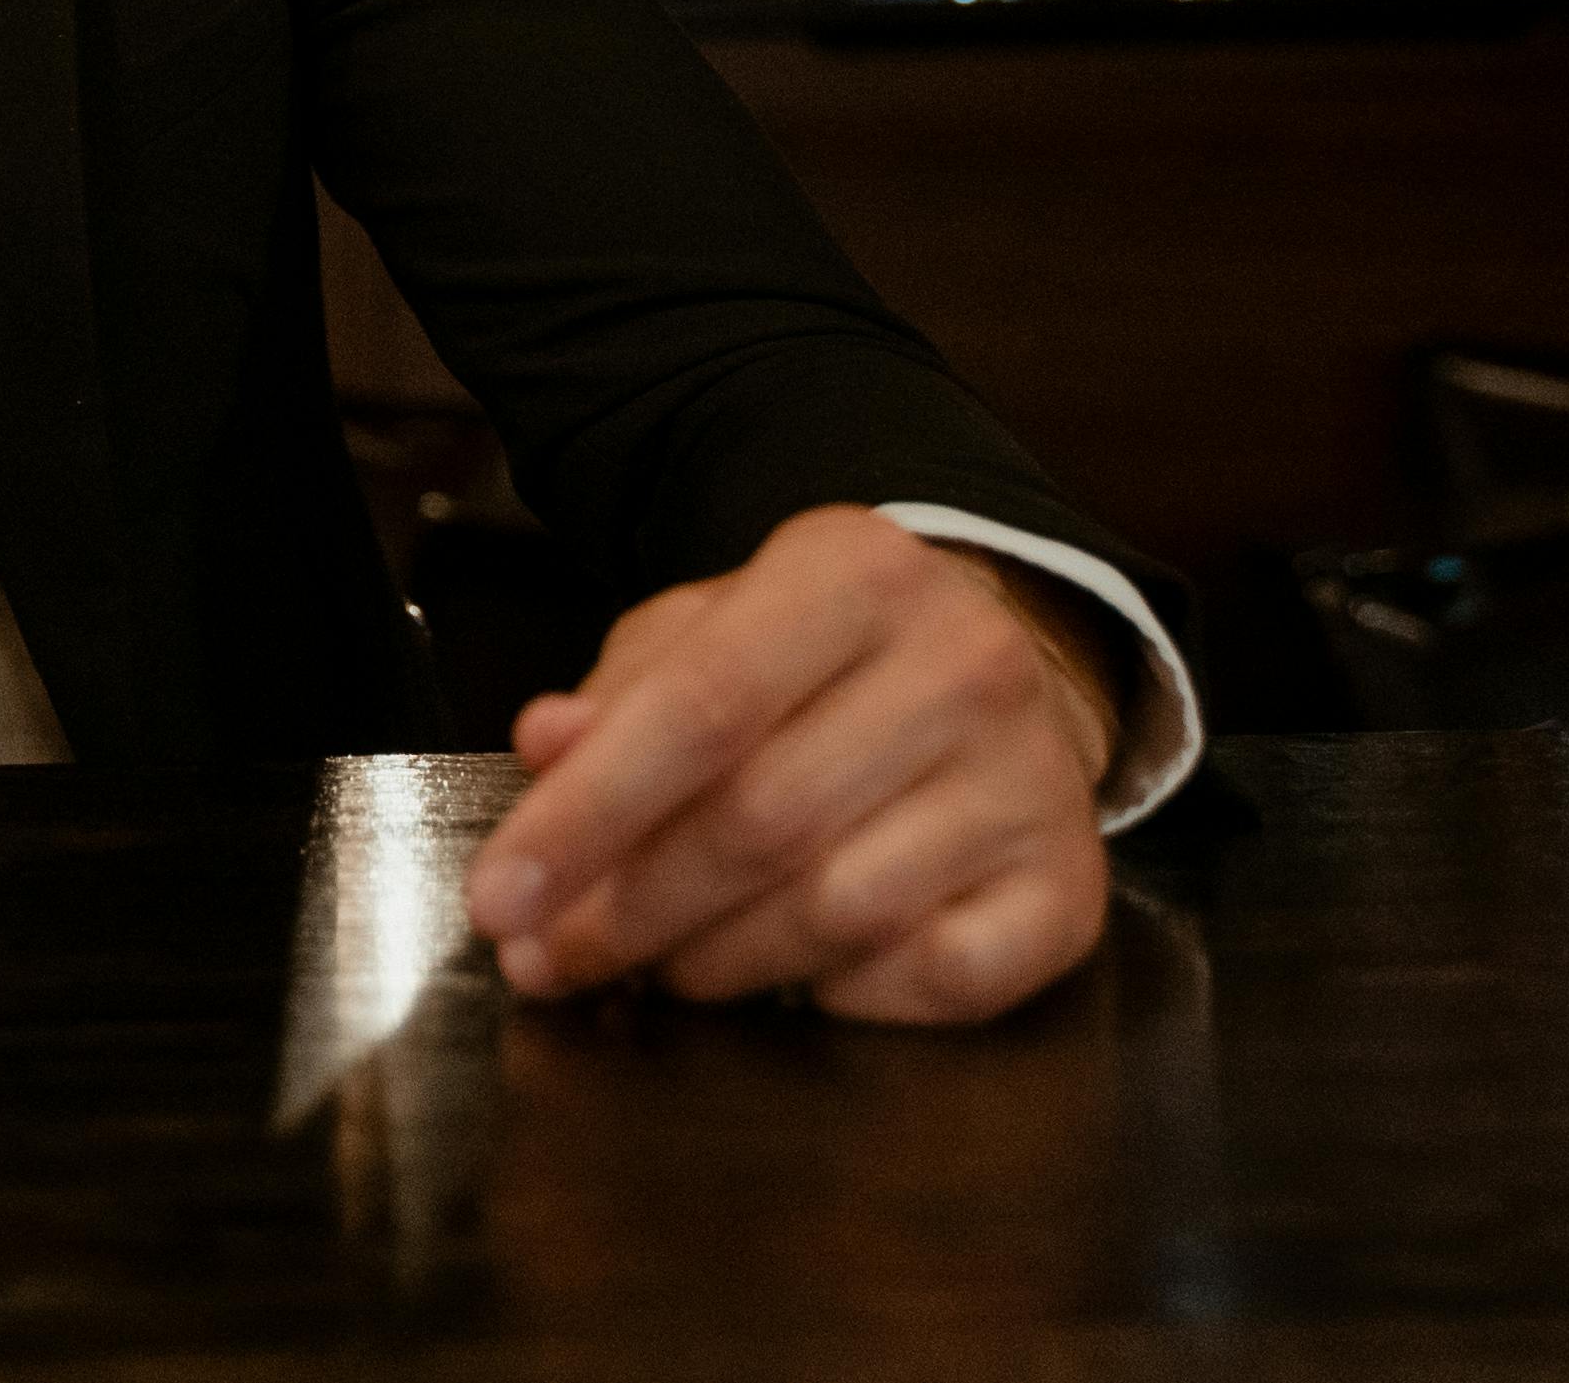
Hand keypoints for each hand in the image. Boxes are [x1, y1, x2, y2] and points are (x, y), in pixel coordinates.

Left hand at [462, 507, 1118, 1025]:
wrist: (1001, 671)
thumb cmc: (819, 665)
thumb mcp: (710, 632)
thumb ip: (623, 690)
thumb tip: (544, 748)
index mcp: (858, 570)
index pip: (703, 707)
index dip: (586, 816)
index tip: (498, 899)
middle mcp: (966, 662)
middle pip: (761, 821)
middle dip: (625, 910)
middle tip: (542, 959)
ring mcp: (1034, 780)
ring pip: (837, 912)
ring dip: (713, 962)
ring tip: (651, 965)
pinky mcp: (1071, 888)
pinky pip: (931, 980)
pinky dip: (839, 998)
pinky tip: (792, 978)